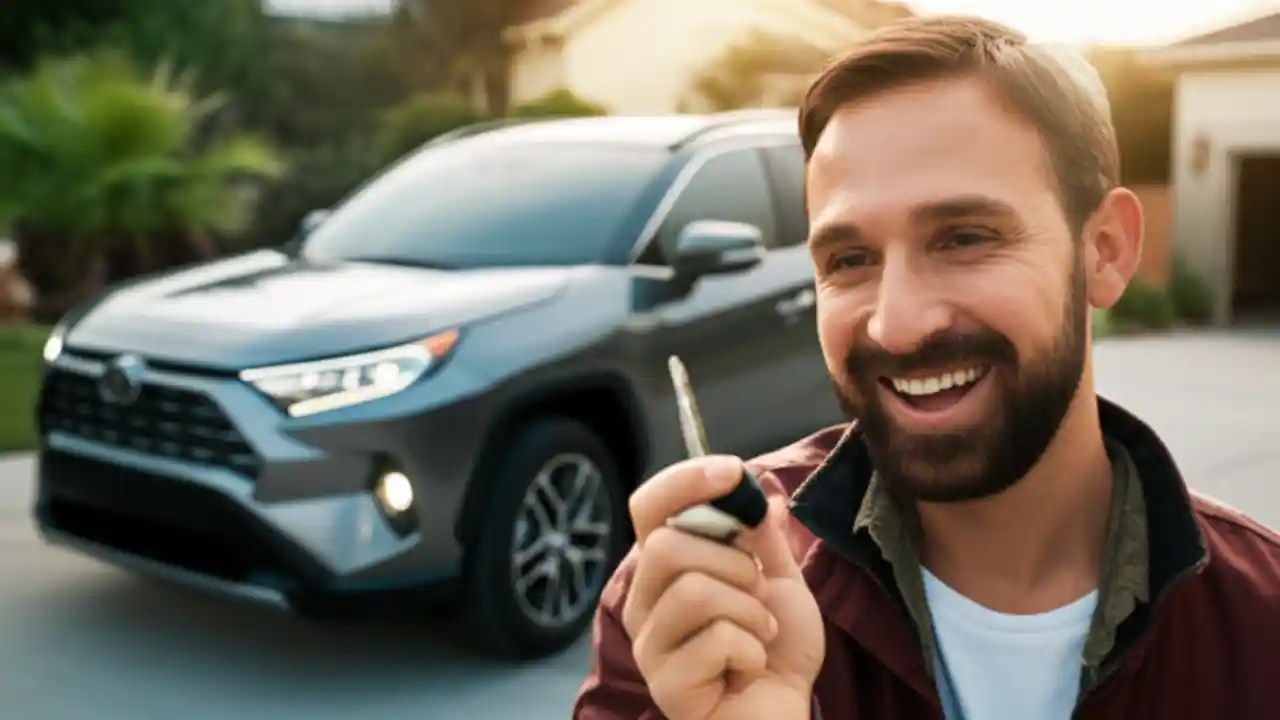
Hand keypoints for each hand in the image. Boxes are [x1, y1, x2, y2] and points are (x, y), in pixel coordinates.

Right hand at [621, 455, 824, 719]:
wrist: (782, 714)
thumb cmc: (775, 652)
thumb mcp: (779, 581)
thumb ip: (764, 537)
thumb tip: (760, 488)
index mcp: (664, 568)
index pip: (647, 507)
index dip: (684, 481)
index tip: (731, 471)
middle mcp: (644, 602)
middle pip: (667, 545)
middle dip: (732, 562)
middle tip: (756, 592)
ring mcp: (650, 644)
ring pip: (693, 590)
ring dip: (748, 610)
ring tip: (758, 633)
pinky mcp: (666, 684)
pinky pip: (716, 640)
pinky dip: (751, 650)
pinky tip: (750, 667)